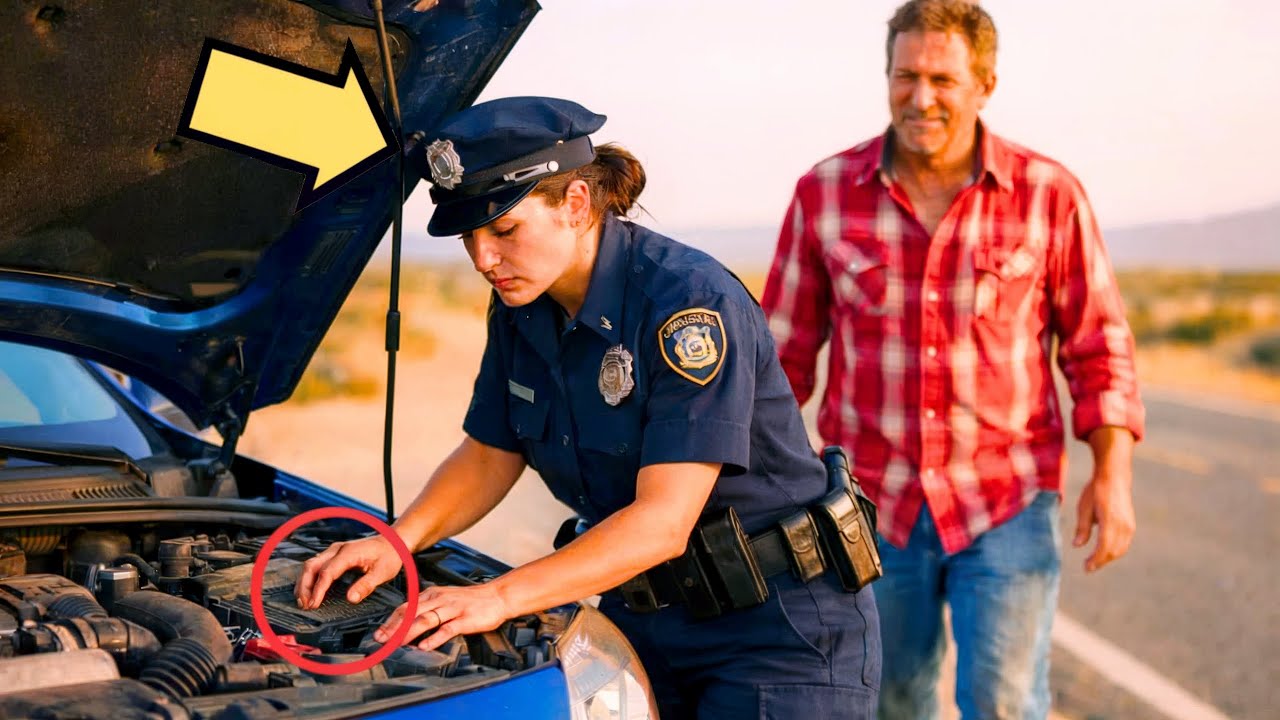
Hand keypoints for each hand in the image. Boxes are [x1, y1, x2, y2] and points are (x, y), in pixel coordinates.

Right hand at [295, 535, 401, 609]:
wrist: (393, 542)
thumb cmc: (389, 555)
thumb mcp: (382, 572)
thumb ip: (366, 585)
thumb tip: (351, 598)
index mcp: (348, 553)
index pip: (327, 572)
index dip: (318, 589)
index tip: (314, 604)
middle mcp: (338, 549)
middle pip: (312, 566)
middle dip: (304, 587)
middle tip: (304, 606)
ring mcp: (334, 551)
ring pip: (311, 565)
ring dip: (304, 583)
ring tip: (303, 602)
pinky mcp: (334, 555)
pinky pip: (316, 565)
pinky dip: (310, 578)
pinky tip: (309, 591)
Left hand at [373, 583, 511, 651]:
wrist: (497, 596)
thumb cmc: (471, 600)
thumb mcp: (445, 598)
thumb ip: (427, 607)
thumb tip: (407, 622)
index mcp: (433, 594)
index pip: (406, 607)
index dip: (390, 621)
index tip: (379, 633)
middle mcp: (440, 599)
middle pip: (412, 613)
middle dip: (394, 627)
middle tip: (381, 640)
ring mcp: (452, 609)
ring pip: (426, 620)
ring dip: (408, 632)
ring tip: (397, 643)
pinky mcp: (465, 619)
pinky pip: (447, 629)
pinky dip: (434, 638)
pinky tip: (424, 646)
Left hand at [1072, 467, 1135, 572]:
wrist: (1114, 477)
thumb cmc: (1096, 491)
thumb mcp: (1084, 507)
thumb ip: (1082, 528)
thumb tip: (1077, 545)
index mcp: (1110, 520)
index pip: (1104, 547)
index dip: (1095, 560)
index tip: (1086, 568)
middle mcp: (1123, 525)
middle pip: (1113, 551)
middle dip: (1101, 561)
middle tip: (1088, 567)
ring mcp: (1129, 525)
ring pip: (1120, 549)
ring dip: (1108, 557)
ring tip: (1094, 561)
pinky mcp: (1131, 525)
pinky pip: (1124, 543)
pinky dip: (1115, 550)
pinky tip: (1104, 551)